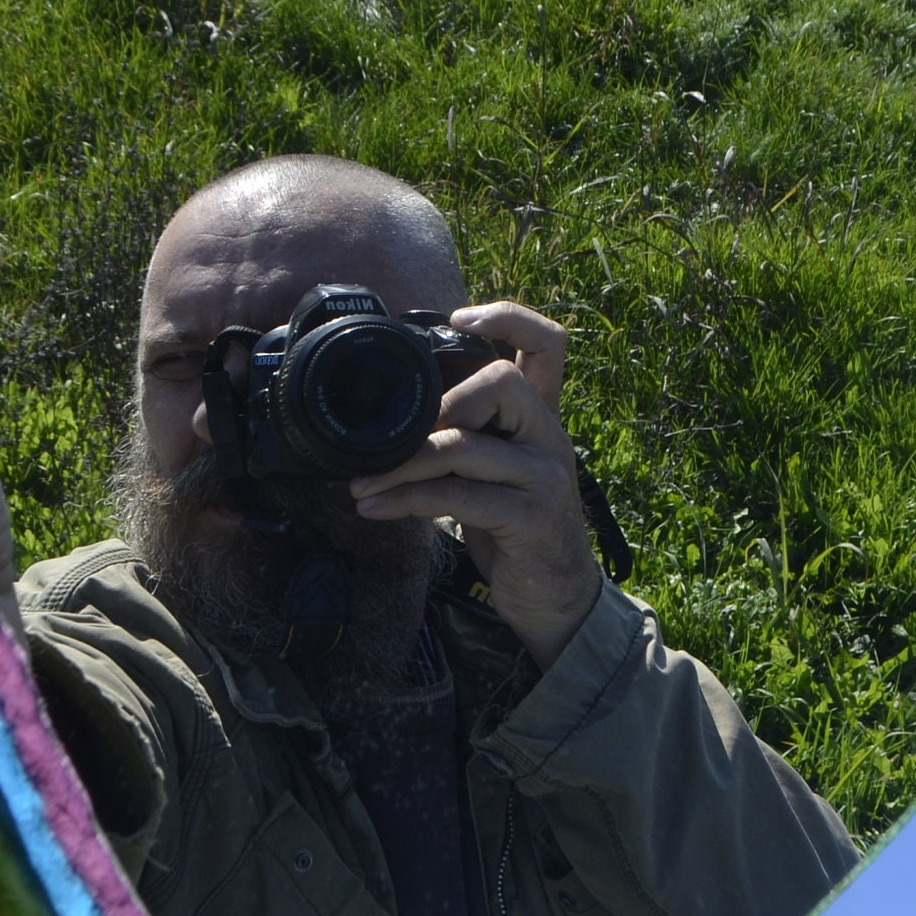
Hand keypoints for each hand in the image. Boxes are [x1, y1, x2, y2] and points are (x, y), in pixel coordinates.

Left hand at [349, 301, 602, 668]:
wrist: (554, 598)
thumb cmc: (514, 528)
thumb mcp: (497, 473)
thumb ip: (469, 437)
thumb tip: (396, 419)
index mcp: (542, 418)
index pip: (548, 344)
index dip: (509, 317)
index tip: (459, 319)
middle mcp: (550, 437)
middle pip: (502, 380)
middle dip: (440, 402)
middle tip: (394, 436)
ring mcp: (545, 476)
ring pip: (463, 444)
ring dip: (400, 462)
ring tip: (360, 482)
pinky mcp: (530, 518)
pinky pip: (456, 495)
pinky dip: (406, 499)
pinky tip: (375, 508)